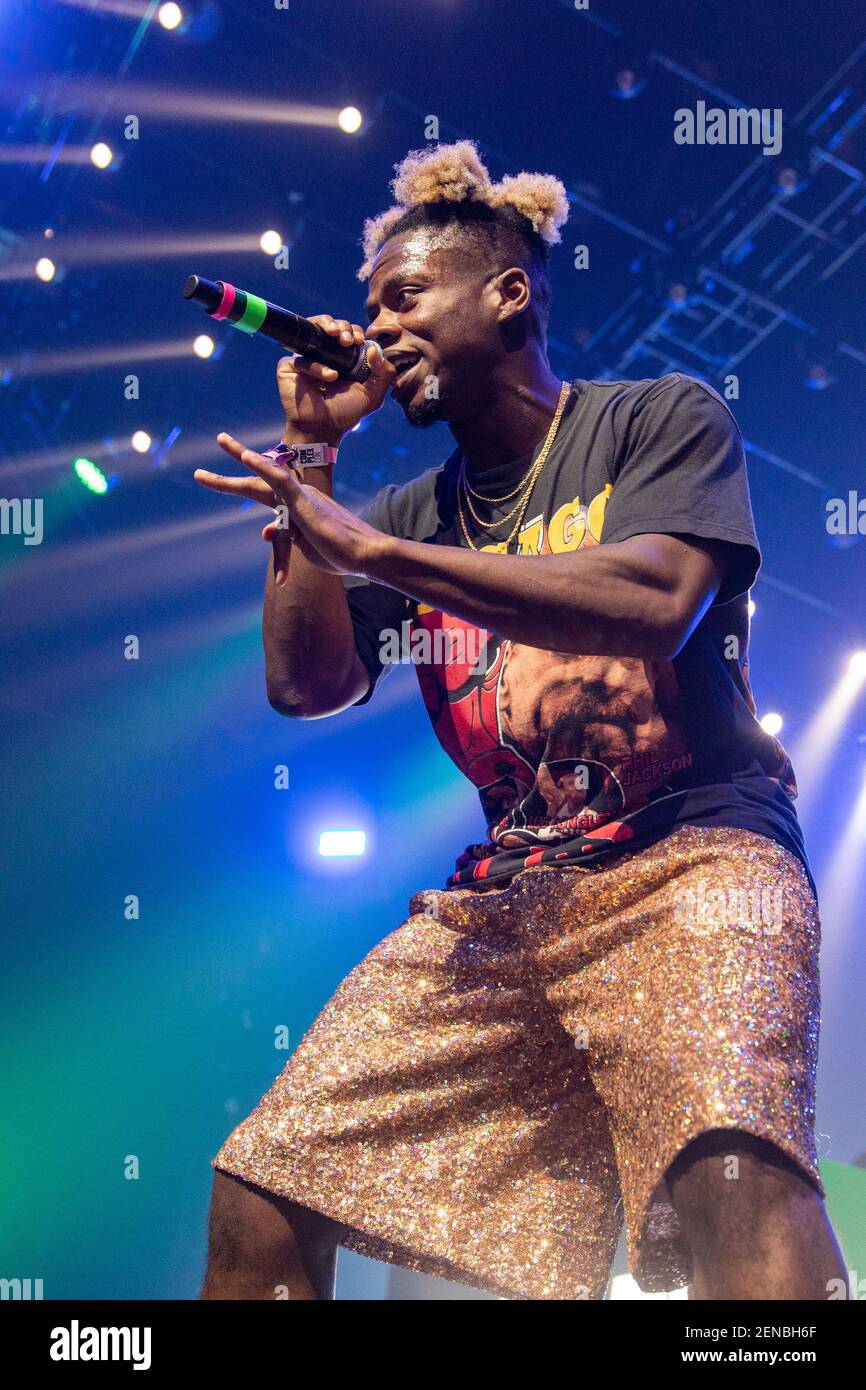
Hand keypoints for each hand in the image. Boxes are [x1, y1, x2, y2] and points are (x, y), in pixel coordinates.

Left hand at [194, 433, 386, 581]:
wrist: (365, 554)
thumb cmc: (340, 553)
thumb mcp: (304, 546)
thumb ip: (284, 538)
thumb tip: (265, 531)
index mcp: (294, 505)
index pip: (261, 489)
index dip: (234, 484)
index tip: (210, 478)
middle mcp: (297, 494)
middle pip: (260, 474)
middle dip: (238, 454)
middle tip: (219, 437)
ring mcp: (301, 496)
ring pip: (268, 471)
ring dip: (243, 455)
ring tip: (221, 439)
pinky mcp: (305, 503)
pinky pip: (281, 481)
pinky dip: (264, 468)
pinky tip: (247, 457)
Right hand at [278, 315, 394, 443]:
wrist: (323, 430)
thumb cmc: (345, 414)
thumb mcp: (372, 395)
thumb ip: (383, 373)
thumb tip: (374, 348)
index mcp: (343, 359)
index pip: (348, 334)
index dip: (354, 331)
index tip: (360, 340)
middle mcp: (323, 355)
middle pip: (330, 327)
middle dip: (342, 326)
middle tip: (348, 339)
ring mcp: (305, 360)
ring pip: (312, 331)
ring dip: (326, 325)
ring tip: (337, 336)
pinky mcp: (289, 367)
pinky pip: (302, 358)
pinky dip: (317, 366)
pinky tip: (329, 377)